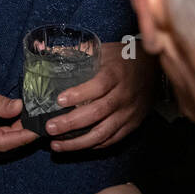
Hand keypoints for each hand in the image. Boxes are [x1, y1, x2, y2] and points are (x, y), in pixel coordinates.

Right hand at [0, 77, 35, 160]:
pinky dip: (2, 141)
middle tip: (34, 120)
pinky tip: (9, 128)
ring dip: (13, 140)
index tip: (39, 127)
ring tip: (24, 123)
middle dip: (22, 136)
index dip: (24, 137)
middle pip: (4, 149)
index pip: (5, 142)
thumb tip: (20, 108)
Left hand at [43, 41, 158, 150]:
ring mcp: (129, 113)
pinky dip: (93, 146)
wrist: (154, 68)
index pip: (98, 86)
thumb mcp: (102, 50)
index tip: (59, 100)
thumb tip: (40, 46)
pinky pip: (112, 140)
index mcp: (116, 73)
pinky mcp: (133, 124)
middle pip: (98, 112)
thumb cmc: (123, 58)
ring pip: (103, 132)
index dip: (79, 94)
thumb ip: (75, 51)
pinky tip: (76, 147)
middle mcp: (124, 95)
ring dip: (78, 142)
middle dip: (72, 123)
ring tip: (56, 145)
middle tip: (50, 128)